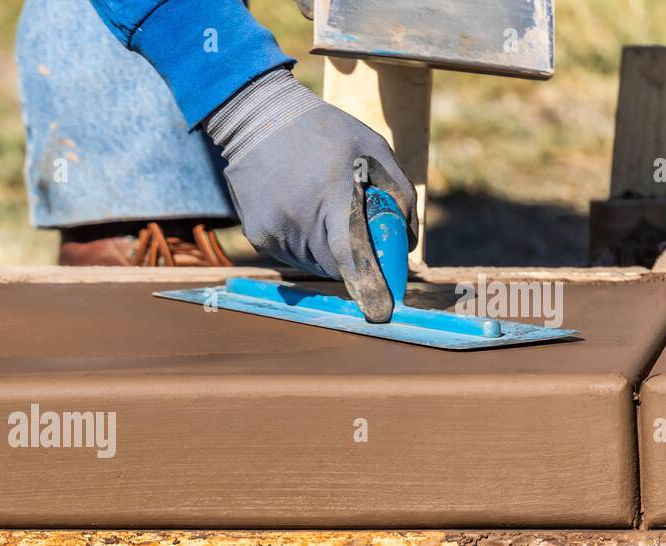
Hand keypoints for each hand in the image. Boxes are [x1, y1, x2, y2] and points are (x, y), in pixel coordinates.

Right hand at [205, 68, 418, 321]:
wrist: (257, 117)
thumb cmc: (324, 130)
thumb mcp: (373, 146)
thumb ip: (397, 193)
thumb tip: (407, 242)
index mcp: (333, 196)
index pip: (352, 258)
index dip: (370, 287)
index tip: (383, 309)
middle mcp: (301, 219)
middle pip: (335, 268)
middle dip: (352, 263)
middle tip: (358, 241)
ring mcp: (276, 230)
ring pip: (313, 264)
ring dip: (328, 252)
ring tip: (324, 213)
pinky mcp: (259, 235)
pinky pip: (291, 255)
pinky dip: (304, 244)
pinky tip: (301, 211)